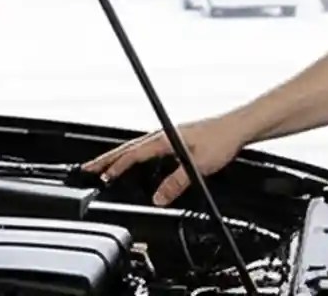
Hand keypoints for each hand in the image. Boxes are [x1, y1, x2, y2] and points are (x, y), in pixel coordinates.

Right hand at [81, 113, 251, 205]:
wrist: (239, 127)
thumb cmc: (223, 139)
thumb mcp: (198, 166)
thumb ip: (176, 183)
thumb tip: (158, 198)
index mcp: (164, 138)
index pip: (131, 154)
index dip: (114, 166)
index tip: (98, 176)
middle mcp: (165, 135)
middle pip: (128, 148)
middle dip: (107, 159)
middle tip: (88, 168)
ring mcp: (171, 135)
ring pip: (138, 147)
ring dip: (121, 157)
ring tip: (107, 167)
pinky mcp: (179, 138)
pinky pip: (150, 148)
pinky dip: (137, 155)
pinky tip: (139, 163)